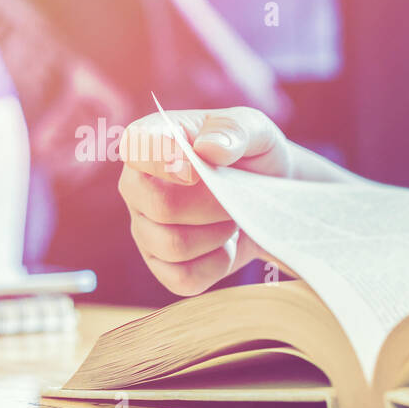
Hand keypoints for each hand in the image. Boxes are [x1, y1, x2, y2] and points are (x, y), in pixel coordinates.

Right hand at [118, 107, 290, 295]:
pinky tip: (226, 245)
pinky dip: (216, 265)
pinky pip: (182, 278)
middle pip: (161, 206)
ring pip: (172, 246)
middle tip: (233, 198)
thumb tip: (207, 148)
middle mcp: (136, 187)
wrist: (273, 195)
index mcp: (150, 142)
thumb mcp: (256, 130)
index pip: (136, 148)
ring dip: (217, 234)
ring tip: (231, 217)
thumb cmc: (254, 155)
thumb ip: (233, 129)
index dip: (164, 162)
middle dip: (212, 206)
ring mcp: (145, 229)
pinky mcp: (162, 265)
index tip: (198, 171)